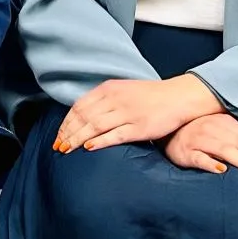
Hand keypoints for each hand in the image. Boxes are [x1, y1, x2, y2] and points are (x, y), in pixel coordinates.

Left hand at [55, 74, 220, 152]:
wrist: (179, 97)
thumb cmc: (151, 96)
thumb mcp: (123, 90)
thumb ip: (104, 100)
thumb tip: (84, 115)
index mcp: (109, 89)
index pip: (79, 107)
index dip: (66, 122)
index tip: (58, 135)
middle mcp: (115, 99)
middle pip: (83, 117)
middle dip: (67, 133)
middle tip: (58, 147)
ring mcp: (127, 113)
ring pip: (94, 126)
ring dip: (77, 139)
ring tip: (67, 149)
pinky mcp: (139, 127)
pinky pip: (115, 135)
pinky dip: (100, 141)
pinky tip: (89, 147)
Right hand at [163, 113, 237, 178]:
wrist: (166, 130)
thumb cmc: (199, 134)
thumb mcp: (222, 131)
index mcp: (226, 123)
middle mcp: (215, 129)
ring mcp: (199, 139)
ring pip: (225, 150)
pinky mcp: (186, 152)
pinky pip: (199, 158)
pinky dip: (210, 163)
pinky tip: (221, 171)